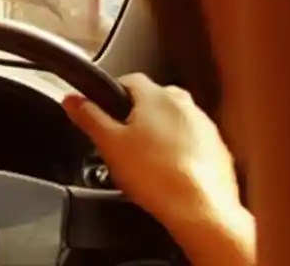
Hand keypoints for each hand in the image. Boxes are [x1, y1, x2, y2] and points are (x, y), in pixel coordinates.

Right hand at [63, 74, 253, 265]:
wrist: (198, 209)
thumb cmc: (156, 176)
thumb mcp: (109, 144)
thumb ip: (89, 117)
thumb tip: (72, 100)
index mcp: (157, 97)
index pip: (131, 79)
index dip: (114, 93)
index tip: (105, 108)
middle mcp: (185, 106)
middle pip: (154, 100)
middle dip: (138, 114)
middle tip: (123, 139)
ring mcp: (206, 127)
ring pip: (176, 121)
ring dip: (162, 133)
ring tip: (146, 161)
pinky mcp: (218, 150)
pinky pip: (194, 143)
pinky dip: (181, 152)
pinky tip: (168, 173)